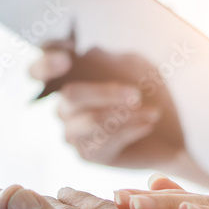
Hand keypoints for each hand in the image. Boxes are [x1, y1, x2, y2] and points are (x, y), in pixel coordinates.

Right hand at [30, 48, 184, 168]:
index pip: (39, 69)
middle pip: (70, 96)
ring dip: (125, 115)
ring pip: (91, 120)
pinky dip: (131, 129)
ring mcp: (72, 132)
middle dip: (105, 93)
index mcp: (68, 79)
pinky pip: (105, 140)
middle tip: (136, 95)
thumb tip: (88, 53)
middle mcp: (64, 107)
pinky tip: (149, 122)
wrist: (169, 129)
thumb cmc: (147, 90)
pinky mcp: (88, 154)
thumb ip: (109, 60)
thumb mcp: (133, 67)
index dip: (45, 63)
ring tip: (153, 112)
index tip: (66, 59)